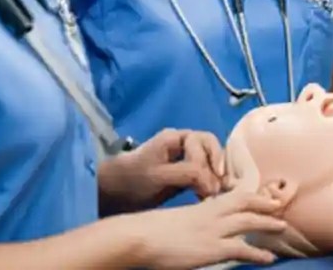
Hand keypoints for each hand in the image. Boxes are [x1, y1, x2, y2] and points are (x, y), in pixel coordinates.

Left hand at [99, 128, 225, 214]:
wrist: (113, 193)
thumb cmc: (134, 180)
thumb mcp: (160, 176)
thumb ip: (188, 174)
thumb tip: (215, 184)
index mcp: (175, 137)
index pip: (203, 143)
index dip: (210, 163)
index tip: (210, 187)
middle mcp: (183, 142)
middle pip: (211, 146)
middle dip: (216, 166)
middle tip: (219, 188)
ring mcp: (185, 155)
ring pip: (210, 158)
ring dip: (215, 174)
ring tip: (215, 192)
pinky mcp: (186, 171)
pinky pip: (205, 170)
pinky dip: (210, 180)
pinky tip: (208, 195)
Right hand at [125, 189, 287, 268]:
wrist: (140, 237)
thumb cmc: (148, 232)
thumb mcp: (174, 222)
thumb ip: (189, 224)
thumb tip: (192, 234)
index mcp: (201, 207)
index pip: (231, 196)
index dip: (249, 196)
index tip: (262, 197)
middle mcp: (211, 214)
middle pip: (244, 203)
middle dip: (264, 204)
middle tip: (279, 206)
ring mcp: (213, 230)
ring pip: (248, 221)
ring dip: (267, 224)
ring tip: (282, 227)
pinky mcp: (212, 248)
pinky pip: (241, 248)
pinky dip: (257, 253)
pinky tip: (268, 258)